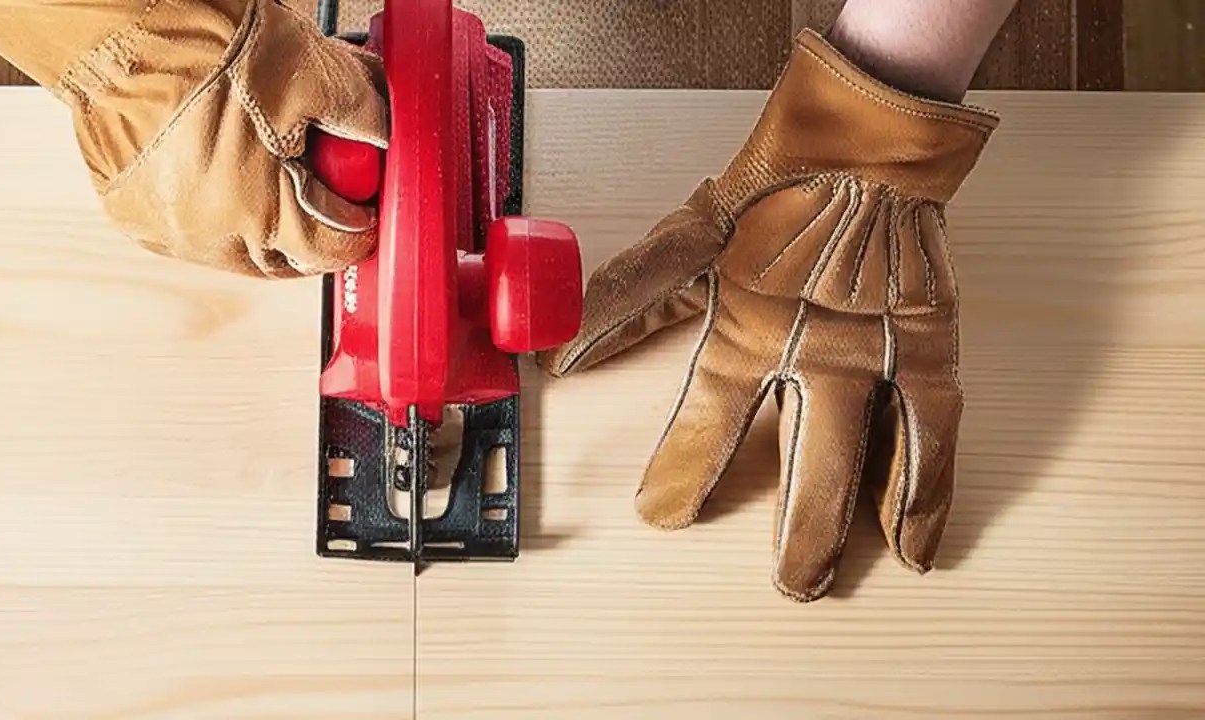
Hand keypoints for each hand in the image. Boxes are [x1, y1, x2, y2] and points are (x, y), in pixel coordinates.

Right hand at [0, 0, 387, 277]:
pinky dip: (223, 215)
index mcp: (257, 212)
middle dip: (318, 232)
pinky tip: (233, 177)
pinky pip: (194, 233)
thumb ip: (360, 113)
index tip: (368, 203)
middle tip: (334, 194)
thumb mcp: (310, 70)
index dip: (361, 223)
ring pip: (240, 253)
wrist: (113, 25)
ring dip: (270, 229)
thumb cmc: (200, 44)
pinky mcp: (133, 213)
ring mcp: (166, 230)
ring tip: (285, 182)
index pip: (334, 248)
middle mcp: (208, 235)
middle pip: (288, 259)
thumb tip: (383, 137)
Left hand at [540, 30, 997, 600]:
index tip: (661, 517)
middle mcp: (817, 349)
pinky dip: (929, 487)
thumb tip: (564, 352)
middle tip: (784, 586)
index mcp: (748, 324)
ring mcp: (878, 350)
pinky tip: (918, 541)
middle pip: (806, 460)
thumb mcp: (684, 241)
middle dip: (793, 530)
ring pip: (870, 455)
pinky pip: (936, 427)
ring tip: (837, 580)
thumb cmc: (770, 191)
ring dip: (854, 522)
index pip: (710, 418)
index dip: (685, 472)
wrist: (861, 142)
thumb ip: (627, 299)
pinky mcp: (930, 343)